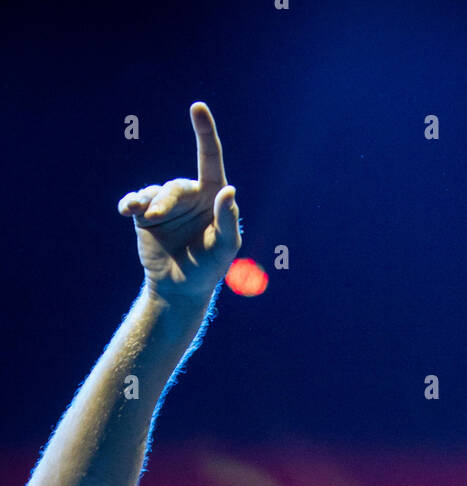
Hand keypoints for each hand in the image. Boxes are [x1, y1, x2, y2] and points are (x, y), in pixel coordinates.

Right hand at [118, 102, 240, 303]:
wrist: (180, 288)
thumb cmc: (210, 267)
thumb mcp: (225, 247)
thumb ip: (228, 219)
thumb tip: (228, 190)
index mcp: (212, 195)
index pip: (210, 158)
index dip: (204, 132)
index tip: (197, 107)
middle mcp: (189, 195)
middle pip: (175, 186)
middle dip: (166, 200)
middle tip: (157, 217)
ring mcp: (166, 204)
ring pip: (154, 193)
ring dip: (151, 204)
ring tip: (150, 219)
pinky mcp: (146, 215)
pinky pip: (136, 201)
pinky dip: (131, 202)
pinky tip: (128, 210)